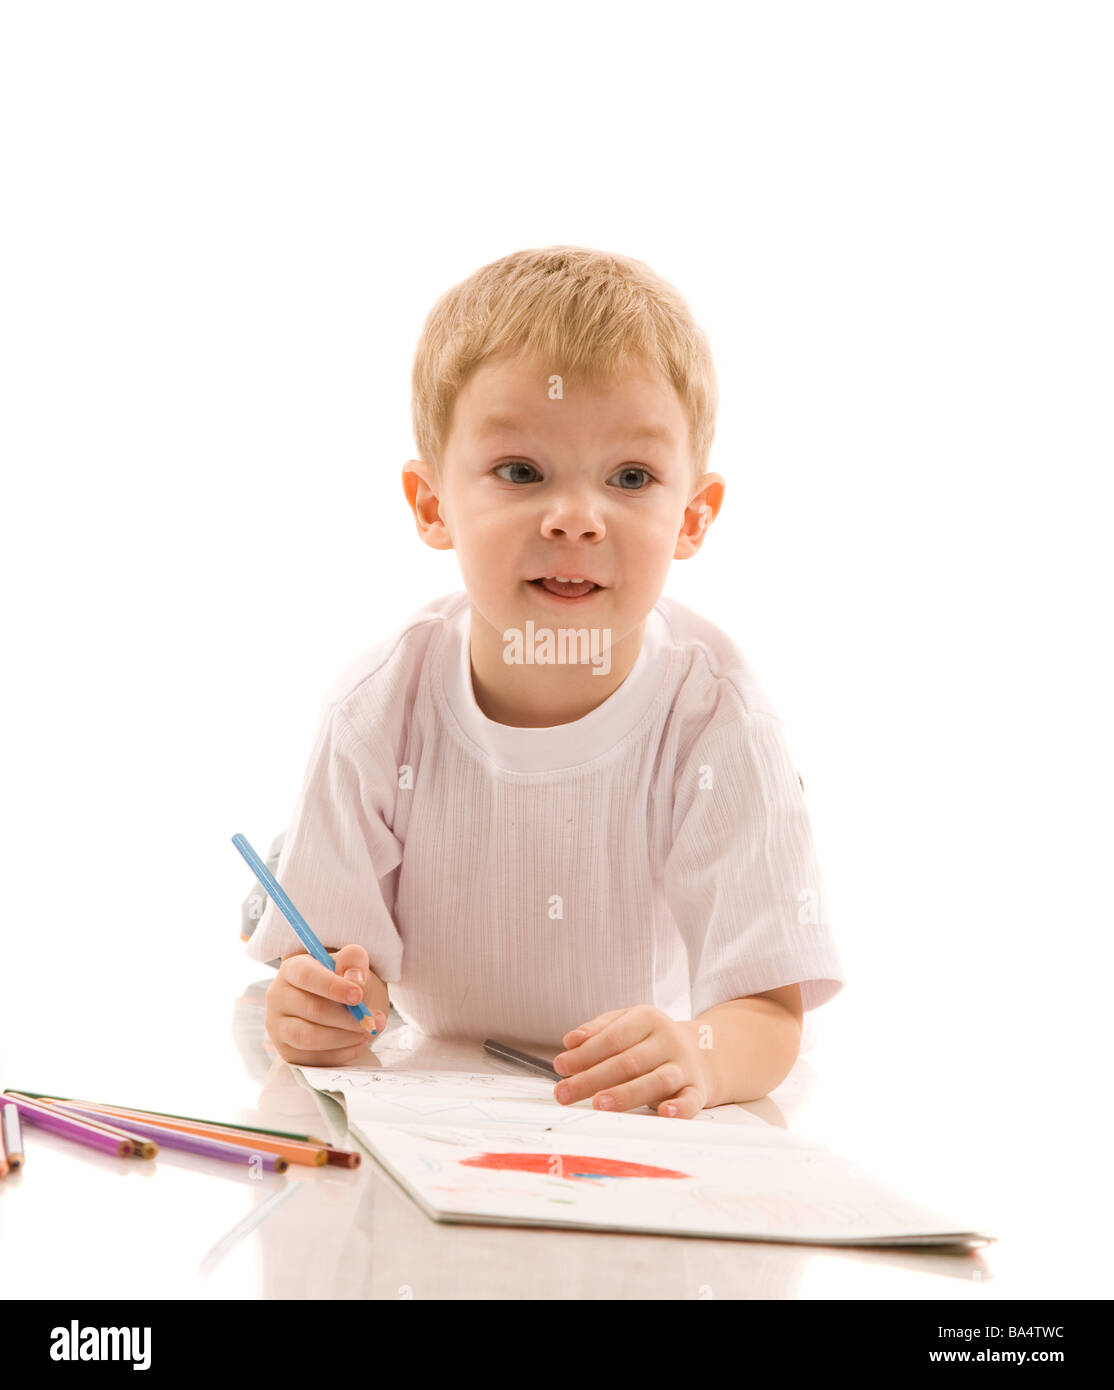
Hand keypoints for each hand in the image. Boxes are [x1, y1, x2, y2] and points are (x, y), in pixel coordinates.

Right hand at [265, 944, 387, 1066]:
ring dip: (344, 1037)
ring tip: (367, 1031)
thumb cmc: (343, 981)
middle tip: (371, 1021)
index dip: (333, 986)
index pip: (307, 976)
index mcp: (292, 969)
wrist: (339, 1005)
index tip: (358, 996)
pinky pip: (314, 1058)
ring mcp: (280, 1027)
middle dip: (347, 1018)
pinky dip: (342, 1053)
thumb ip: (354, 962)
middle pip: (312, 1009)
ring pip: (309, 1037)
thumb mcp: (351, 964)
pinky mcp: (288, 1052)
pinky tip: (358, 1043)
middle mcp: (279, 997)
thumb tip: (355, 980)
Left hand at [552, 1005, 713, 1118]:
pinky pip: (690, 1100)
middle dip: (592, 1078)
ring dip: (626, 1093)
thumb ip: (598, 1030)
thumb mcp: (627, 1022)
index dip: (585, 1053)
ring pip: (655, 1080)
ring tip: (599, 1103)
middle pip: (628, 1061)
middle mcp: (667, 1041)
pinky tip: (662, 1112)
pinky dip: (678, 1108)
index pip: (612, 1038)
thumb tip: (570, 1041)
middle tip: (565, 1093)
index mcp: (648, 1019)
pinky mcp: (696, 1090)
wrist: (704, 1051)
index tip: (561, 1067)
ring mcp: (683, 1066)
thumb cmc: (652, 1040)